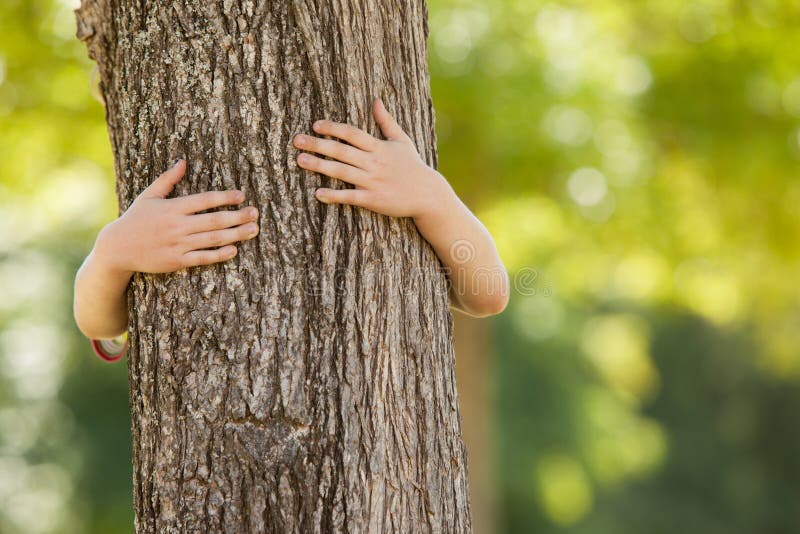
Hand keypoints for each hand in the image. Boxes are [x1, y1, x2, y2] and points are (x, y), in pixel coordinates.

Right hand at [93, 159, 259, 274]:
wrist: (117, 248)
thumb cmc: (135, 219)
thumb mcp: (149, 196)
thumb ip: (168, 179)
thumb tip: (183, 161)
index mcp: (173, 208)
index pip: (205, 200)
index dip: (225, 197)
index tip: (242, 196)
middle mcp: (177, 226)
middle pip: (215, 220)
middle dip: (238, 216)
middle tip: (256, 213)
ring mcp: (178, 244)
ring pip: (213, 239)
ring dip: (236, 234)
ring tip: (253, 229)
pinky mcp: (176, 261)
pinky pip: (203, 258)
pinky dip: (219, 254)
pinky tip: (234, 250)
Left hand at [293, 98, 453, 218]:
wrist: (428, 195)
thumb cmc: (413, 166)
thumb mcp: (402, 141)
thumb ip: (386, 121)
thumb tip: (376, 100)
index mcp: (379, 147)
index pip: (352, 134)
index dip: (333, 128)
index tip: (315, 125)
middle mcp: (373, 163)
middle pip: (342, 151)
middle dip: (318, 144)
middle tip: (296, 140)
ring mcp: (373, 182)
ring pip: (342, 171)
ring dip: (320, 166)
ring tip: (300, 160)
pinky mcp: (373, 200)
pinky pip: (350, 197)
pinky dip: (334, 195)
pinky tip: (318, 194)